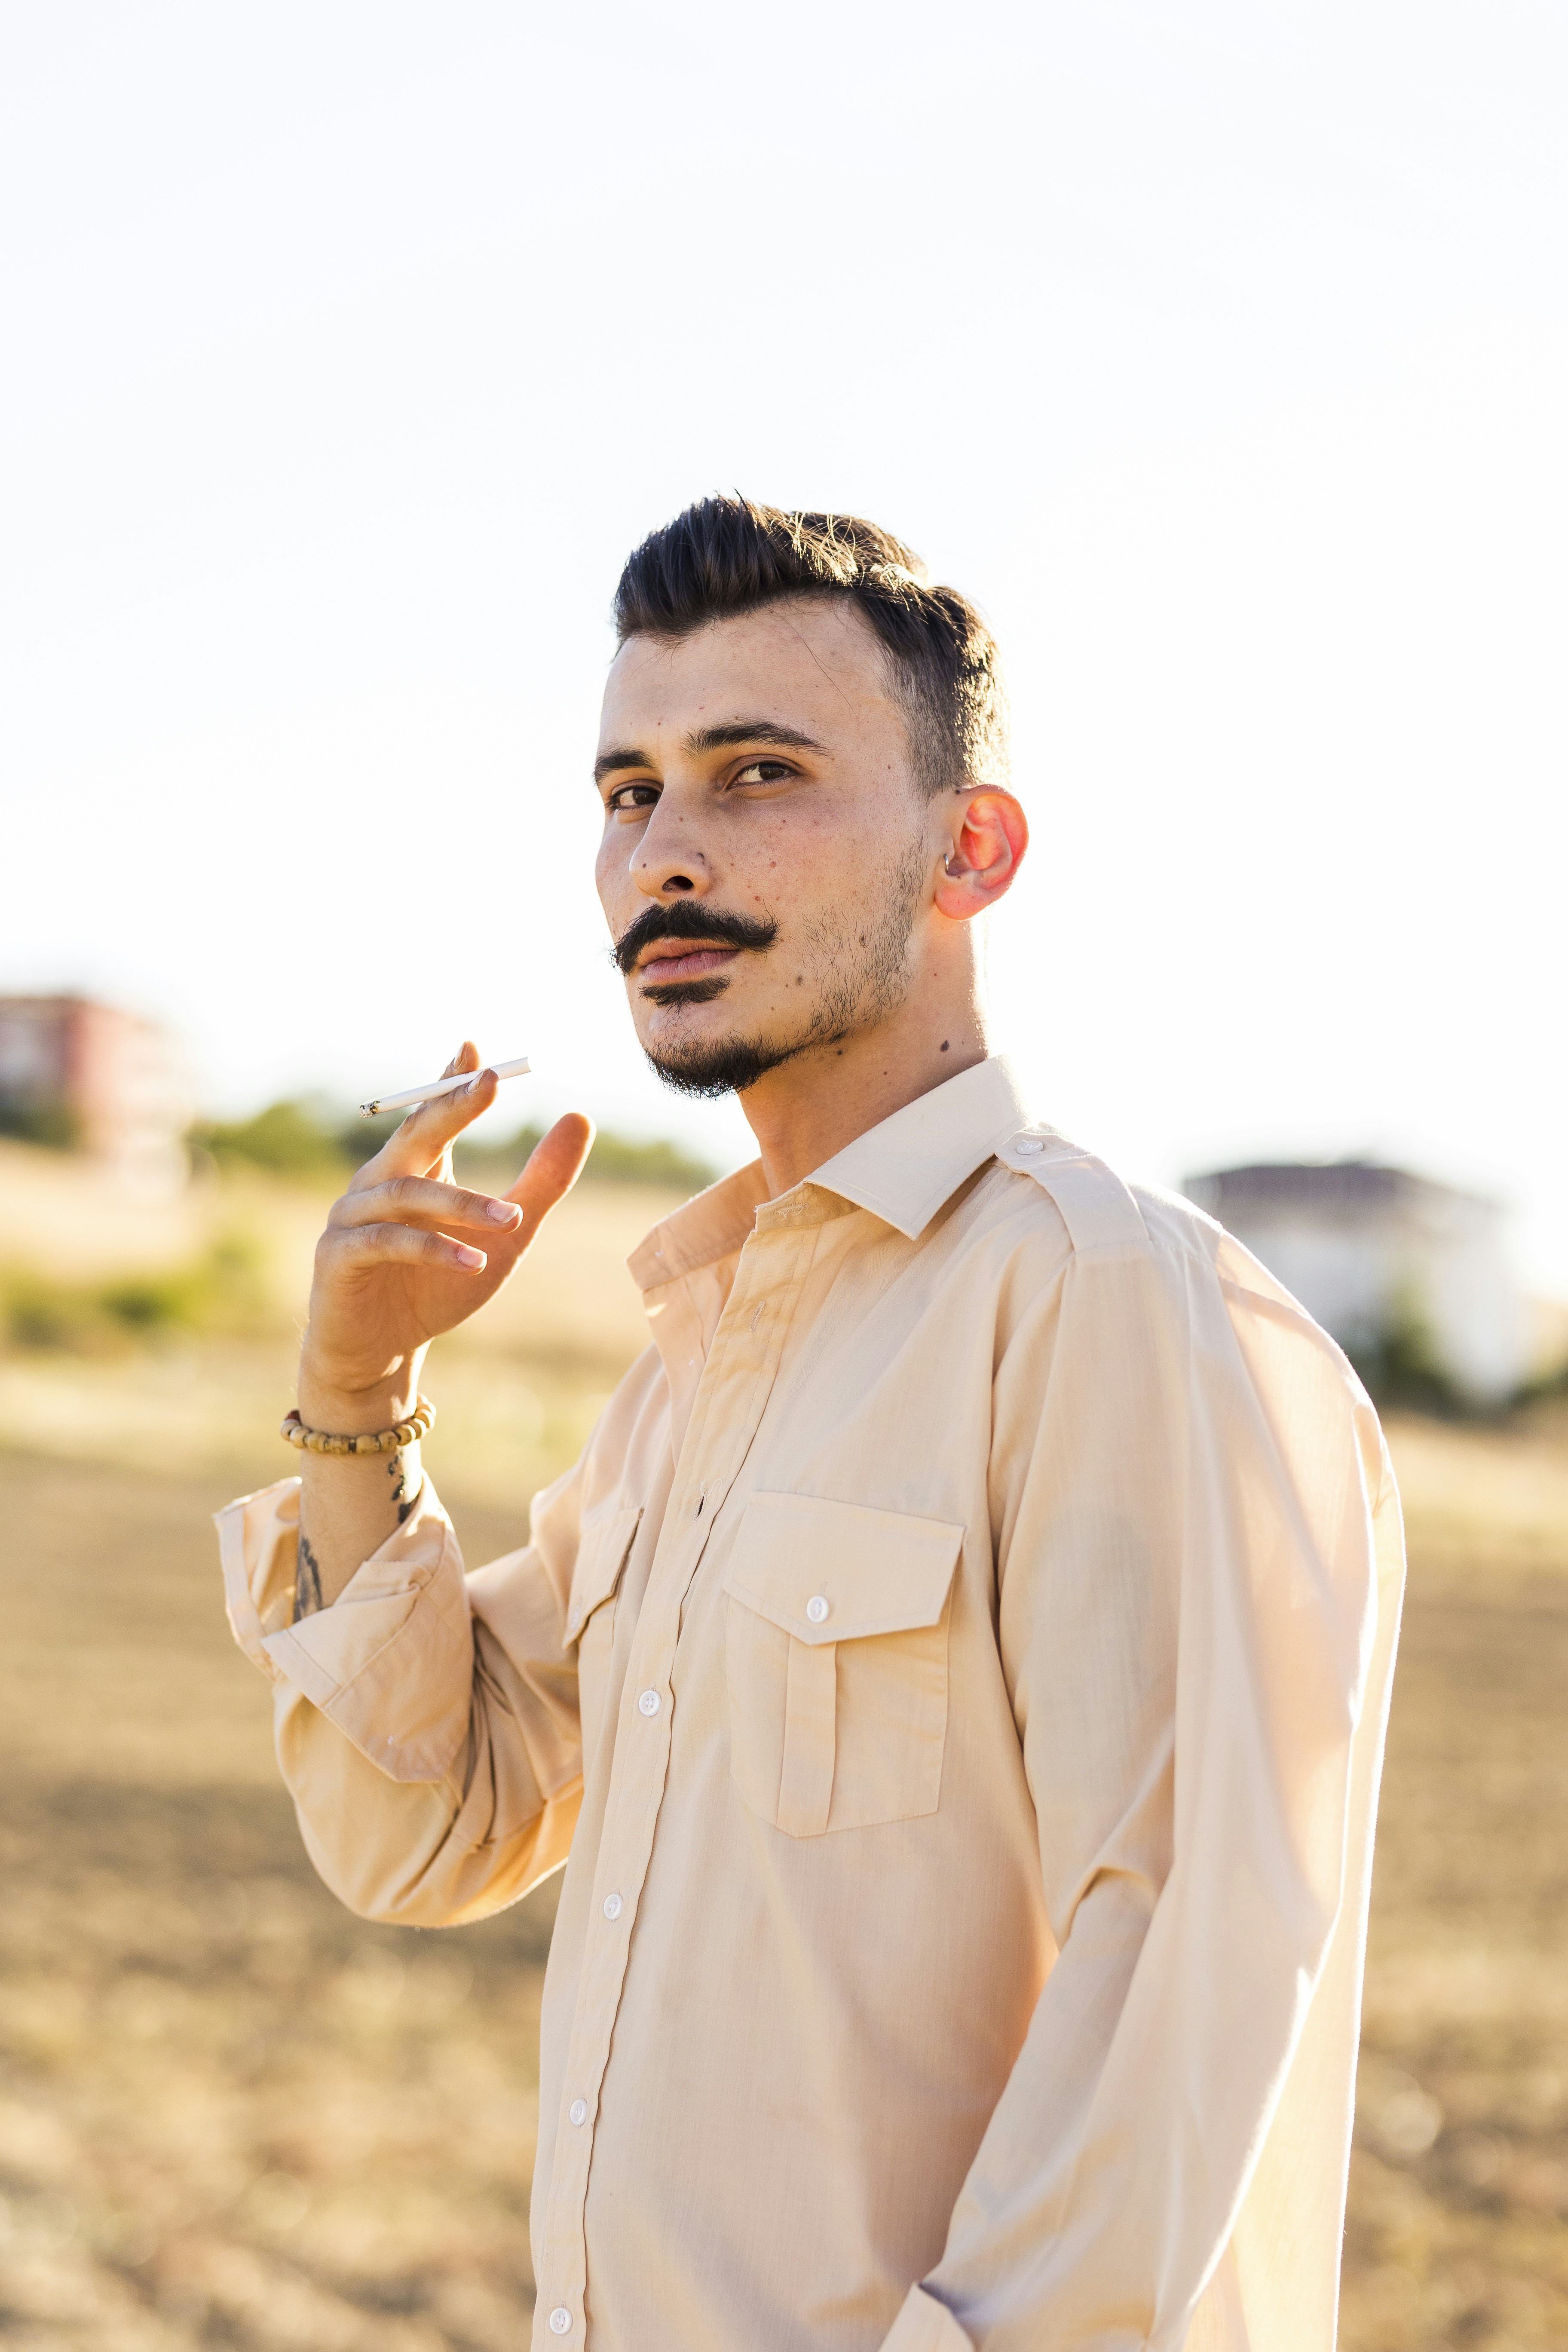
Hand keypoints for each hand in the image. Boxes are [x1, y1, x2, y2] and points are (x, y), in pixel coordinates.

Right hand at [298, 1041, 592, 1421]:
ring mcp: (353, 1215)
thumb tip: (581, 1116)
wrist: (383, 1353)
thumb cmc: (439, 1287)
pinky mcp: (338, 1255)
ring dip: (461, 1204)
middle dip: (451, 1106)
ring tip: (511, 1218)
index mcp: (416, 1167)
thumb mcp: (508, 1234)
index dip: (452, 1080)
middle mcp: (379, 1181)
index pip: (433, 1111)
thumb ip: (542, 1180)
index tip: (477, 1049)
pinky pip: (388, 1242)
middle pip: (415, 1133)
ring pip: (407, 1192)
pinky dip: (432, 1248)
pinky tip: (473, 1261)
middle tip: (489, 1083)